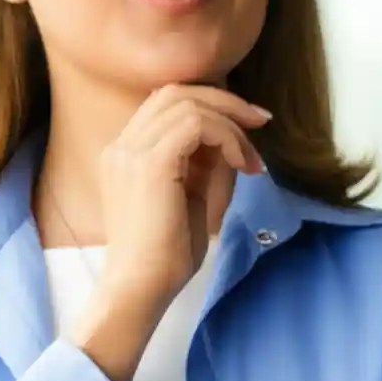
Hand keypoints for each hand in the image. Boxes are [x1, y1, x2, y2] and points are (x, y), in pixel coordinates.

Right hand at [68, 84, 269, 380]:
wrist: (142, 288)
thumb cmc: (168, 254)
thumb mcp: (198, 196)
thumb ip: (211, 162)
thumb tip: (235, 136)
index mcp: (126, 152)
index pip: (167, 104)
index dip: (212, 104)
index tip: (249, 126)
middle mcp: (122, 145)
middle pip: (175, 92)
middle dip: (224, 101)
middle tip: (260, 122)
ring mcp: (130, 151)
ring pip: (187, 103)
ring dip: (229, 122)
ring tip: (250, 156)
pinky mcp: (149, 163)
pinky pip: (196, 125)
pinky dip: (226, 136)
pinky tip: (241, 162)